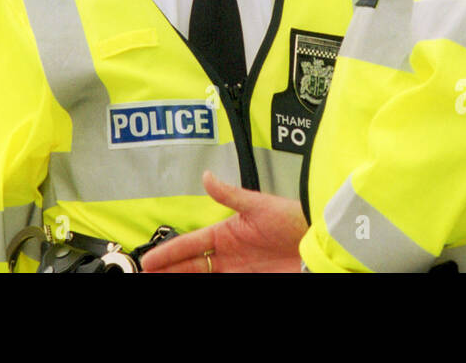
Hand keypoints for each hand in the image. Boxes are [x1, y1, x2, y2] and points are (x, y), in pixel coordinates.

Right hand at [140, 170, 307, 272]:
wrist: (320, 240)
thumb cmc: (293, 218)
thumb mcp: (259, 203)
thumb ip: (229, 194)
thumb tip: (206, 176)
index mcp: (226, 232)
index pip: (189, 245)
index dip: (168, 253)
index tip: (148, 262)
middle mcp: (229, 254)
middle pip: (190, 266)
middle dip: (167, 272)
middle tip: (145, 277)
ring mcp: (239, 271)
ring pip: (202, 278)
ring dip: (180, 280)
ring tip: (160, 284)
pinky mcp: (252, 282)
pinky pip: (221, 287)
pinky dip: (203, 288)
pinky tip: (191, 288)